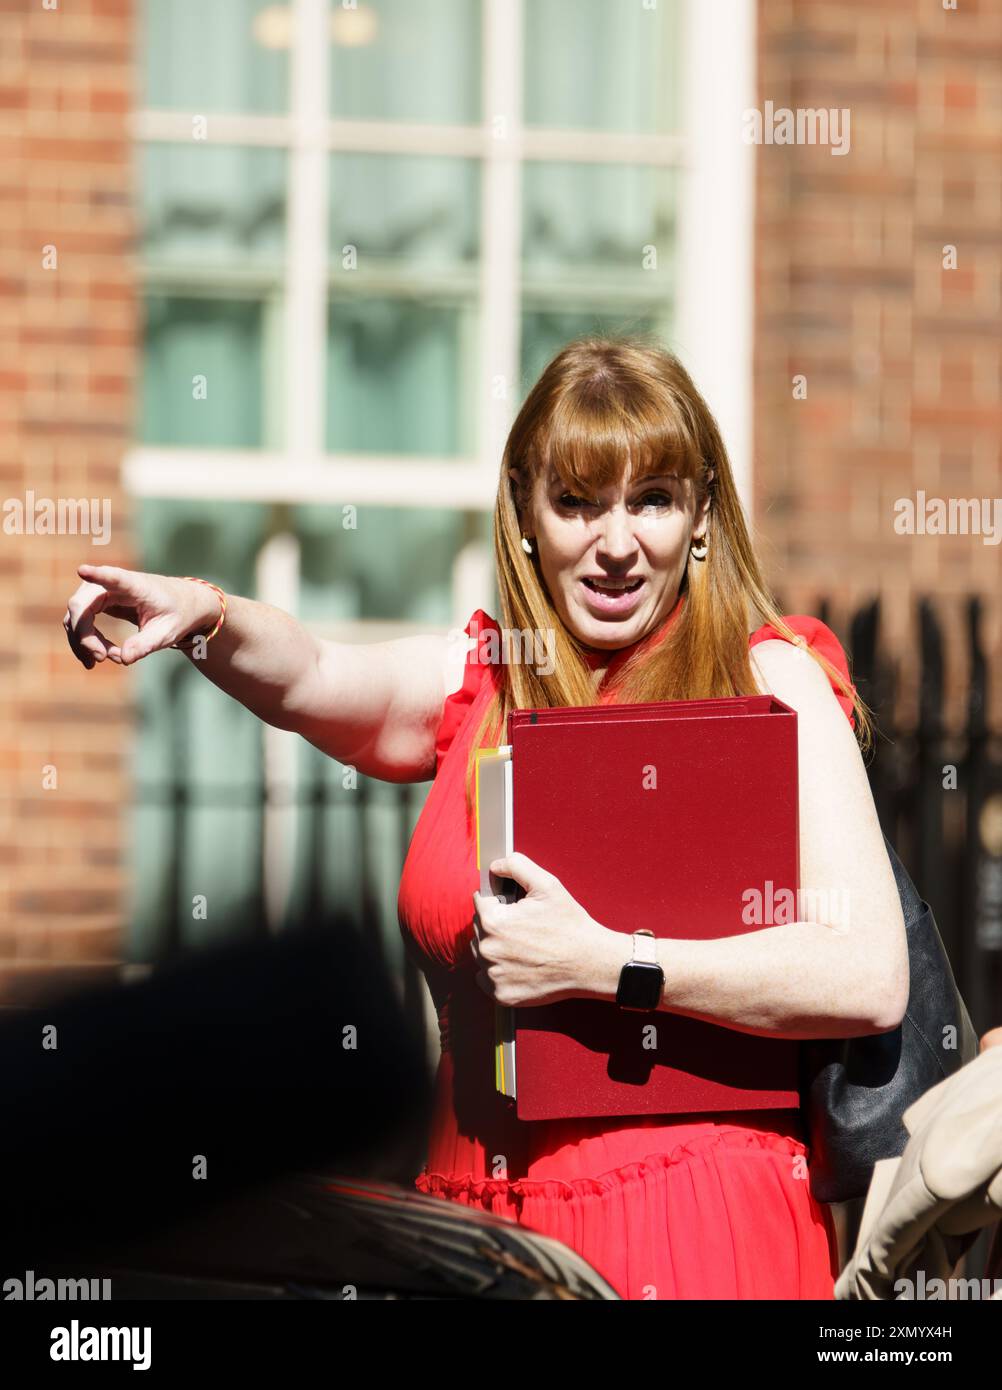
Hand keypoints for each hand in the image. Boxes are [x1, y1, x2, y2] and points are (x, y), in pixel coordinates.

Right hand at [63, 565, 220, 668]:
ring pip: (75, 616)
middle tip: (102, 658)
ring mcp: (99, 591)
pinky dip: (84, 641)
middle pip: (81, 605)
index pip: (113, 577)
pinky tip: (96, 658)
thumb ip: (146, 643)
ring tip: (105, 659)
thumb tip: (125, 658)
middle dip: (84, 635)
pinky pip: (80, 622)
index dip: (97, 575)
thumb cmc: (176, 614)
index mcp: (135, 585)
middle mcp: (111, 583)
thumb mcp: (167, 632)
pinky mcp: (96, 602)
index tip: (83, 570)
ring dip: (84, 642)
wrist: (180, 604)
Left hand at [471, 852, 619, 1006]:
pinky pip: (486, 978)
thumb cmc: (570, 925)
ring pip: (481, 952)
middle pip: (480, 927)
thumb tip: (495, 864)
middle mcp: (488, 950)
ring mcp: (493, 975)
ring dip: (495, 946)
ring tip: (524, 946)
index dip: (499, 900)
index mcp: (494, 921)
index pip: (480, 901)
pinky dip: (497, 972)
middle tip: (525, 927)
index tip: (515, 908)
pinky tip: (519, 965)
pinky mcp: (501, 995)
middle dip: (497, 923)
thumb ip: (517, 866)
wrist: (590, 963)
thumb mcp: (547, 885)